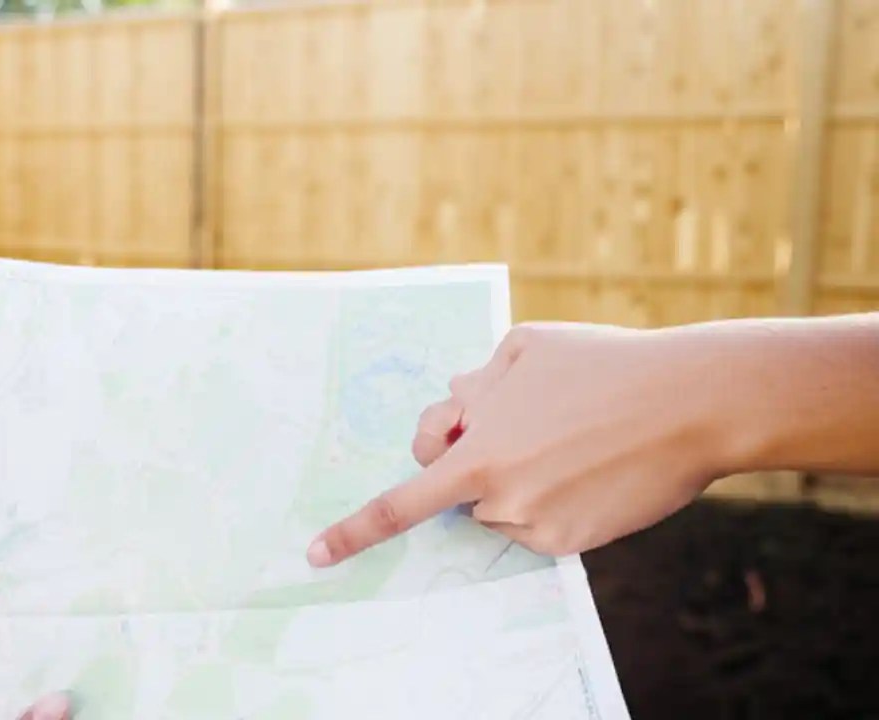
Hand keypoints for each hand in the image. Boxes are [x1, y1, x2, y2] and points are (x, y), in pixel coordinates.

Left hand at [307, 322, 735, 564]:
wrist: (689, 404)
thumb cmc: (602, 366)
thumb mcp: (523, 350)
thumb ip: (472, 386)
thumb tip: (453, 418)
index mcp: (474, 453)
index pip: (399, 503)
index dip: (354, 530)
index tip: (318, 555)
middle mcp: (498, 498)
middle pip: (460, 489)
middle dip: (479, 458)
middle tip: (533, 422)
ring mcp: (535, 525)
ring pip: (500, 505)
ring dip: (518, 476)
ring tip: (575, 437)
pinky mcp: (570, 543)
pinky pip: (536, 523)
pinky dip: (551, 498)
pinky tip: (591, 465)